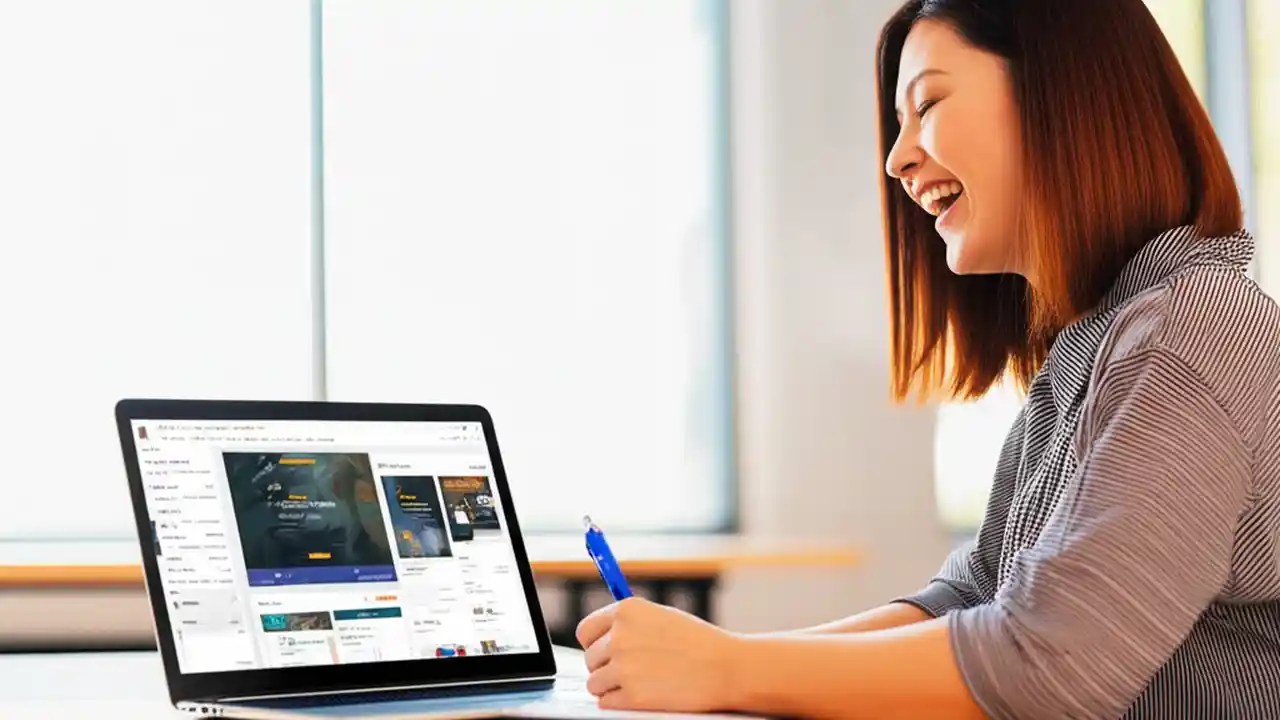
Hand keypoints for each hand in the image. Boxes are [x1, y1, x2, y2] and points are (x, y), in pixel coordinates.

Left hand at [575, 597, 742, 711]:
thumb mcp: (661, 616)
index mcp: (626, 611)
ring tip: (639, 682)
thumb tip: (603, 635)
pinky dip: (619, 702)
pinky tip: (642, 694)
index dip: (594, 643)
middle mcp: (620, 636)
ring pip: (595, 683)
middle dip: (606, 666)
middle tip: (631, 670)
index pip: (586, 630)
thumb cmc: (699, 642)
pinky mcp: (632, 696)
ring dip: (611, 686)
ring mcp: (624, 667)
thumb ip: (630, 623)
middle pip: (590, 659)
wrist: (726, 667)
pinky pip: (606, 702)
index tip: (603, 651)